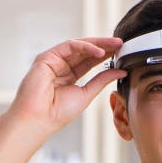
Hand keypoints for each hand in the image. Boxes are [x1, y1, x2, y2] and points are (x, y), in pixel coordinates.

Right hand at [9, 37, 126, 131]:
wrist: (39, 119)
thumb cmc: (58, 112)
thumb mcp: (86, 94)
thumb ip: (102, 80)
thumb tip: (120, 71)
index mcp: (69, 76)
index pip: (90, 61)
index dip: (106, 56)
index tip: (121, 53)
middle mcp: (61, 66)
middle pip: (85, 52)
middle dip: (104, 46)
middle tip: (121, 43)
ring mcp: (53, 60)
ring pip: (79, 46)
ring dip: (98, 43)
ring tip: (115, 44)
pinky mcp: (47, 57)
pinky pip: (69, 46)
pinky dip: (85, 47)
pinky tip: (100, 52)